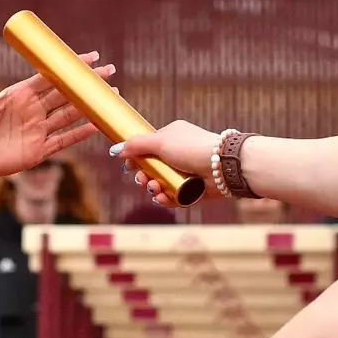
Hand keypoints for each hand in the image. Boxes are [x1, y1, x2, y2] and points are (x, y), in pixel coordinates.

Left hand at [0, 51, 112, 179]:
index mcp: (19, 95)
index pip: (49, 77)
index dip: (68, 68)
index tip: (89, 57)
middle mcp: (32, 110)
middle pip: (65, 94)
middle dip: (86, 84)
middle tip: (108, 71)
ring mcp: (37, 130)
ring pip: (69, 115)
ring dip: (88, 107)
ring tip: (110, 96)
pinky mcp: (37, 151)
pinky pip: (63, 141)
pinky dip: (80, 134)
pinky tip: (97, 126)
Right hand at [111, 120, 226, 207]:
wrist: (222, 165)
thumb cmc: (191, 148)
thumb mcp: (160, 141)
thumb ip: (136, 145)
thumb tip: (114, 150)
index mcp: (171, 137)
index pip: (148, 148)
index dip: (136, 158)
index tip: (128, 166)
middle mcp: (178, 154)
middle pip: (152, 169)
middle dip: (143, 177)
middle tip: (142, 180)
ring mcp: (185, 172)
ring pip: (161, 184)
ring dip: (153, 189)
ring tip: (155, 189)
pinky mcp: (192, 188)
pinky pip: (174, 196)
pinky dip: (166, 199)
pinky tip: (163, 198)